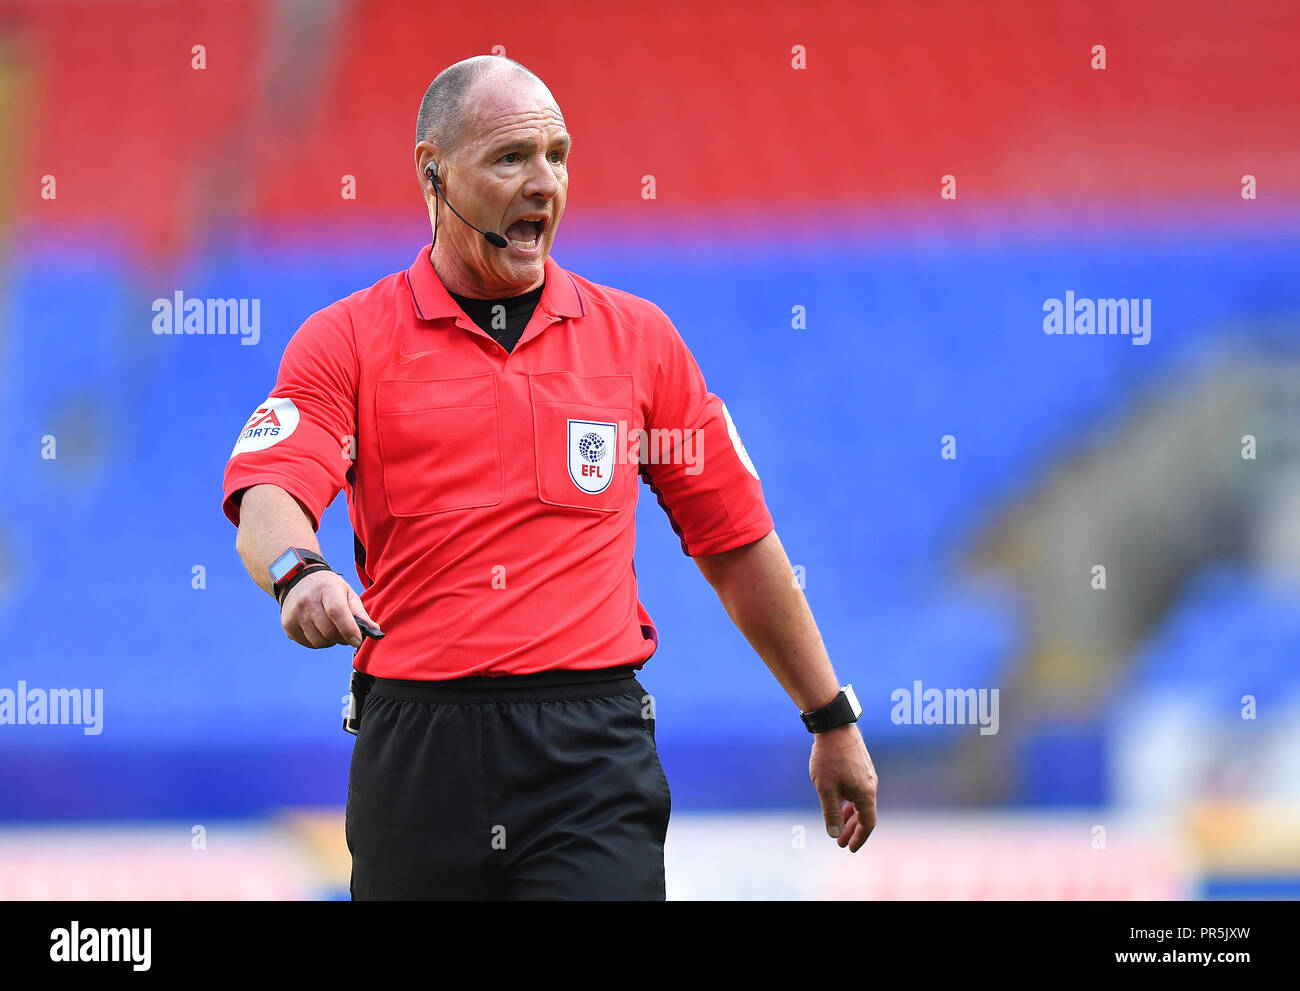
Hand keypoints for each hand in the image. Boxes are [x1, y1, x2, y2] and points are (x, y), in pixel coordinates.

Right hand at [280, 569, 378, 648]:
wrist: (298, 579)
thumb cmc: (328, 588)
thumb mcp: (346, 592)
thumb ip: (359, 612)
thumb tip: (374, 630)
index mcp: (326, 589)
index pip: (337, 612)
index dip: (348, 629)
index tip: (357, 641)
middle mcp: (307, 601)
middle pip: (328, 631)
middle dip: (342, 638)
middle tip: (347, 635)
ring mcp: (294, 613)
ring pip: (318, 641)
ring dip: (331, 641)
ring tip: (332, 630)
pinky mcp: (287, 625)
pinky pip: (308, 643)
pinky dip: (318, 642)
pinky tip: (319, 630)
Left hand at [809, 723, 876, 851]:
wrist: (834, 727)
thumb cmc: (829, 758)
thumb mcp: (826, 788)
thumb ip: (831, 813)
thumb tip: (834, 834)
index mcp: (865, 794)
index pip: (868, 823)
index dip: (859, 837)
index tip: (849, 848)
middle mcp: (870, 785)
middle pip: (864, 814)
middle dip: (852, 830)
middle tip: (840, 841)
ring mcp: (866, 775)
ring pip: (860, 802)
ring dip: (850, 816)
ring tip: (838, 825)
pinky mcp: (860, 766)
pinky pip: (858, 791)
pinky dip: (849, 802)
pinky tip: (839, 802)